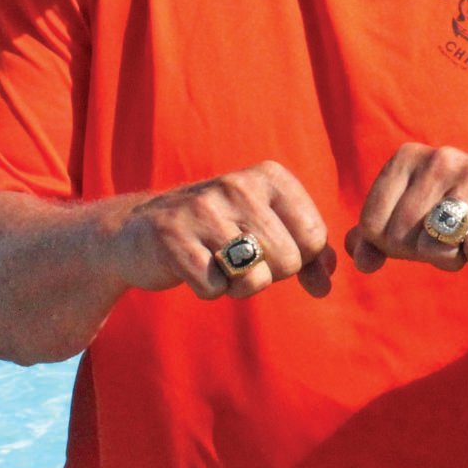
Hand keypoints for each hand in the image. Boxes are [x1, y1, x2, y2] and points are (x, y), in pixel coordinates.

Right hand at [113, 161, 335, 300]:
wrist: (142, 231)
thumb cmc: (219, 232)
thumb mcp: (269, 231)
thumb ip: (309, 255)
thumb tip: (325, 286)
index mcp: (269, 176)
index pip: (314, 237)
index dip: (298, 259)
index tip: (271, 250)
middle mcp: (238, 185)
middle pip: (288, 261)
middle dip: (268, 274)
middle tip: (239, 258)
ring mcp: (203, 210)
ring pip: (254, 278)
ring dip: (238, 285)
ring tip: (218, 262)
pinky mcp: (172, 239)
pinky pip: (215, 289)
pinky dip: (208, 290)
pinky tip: (193, 267)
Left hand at [346, 143, 467, 276]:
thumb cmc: (463, 216)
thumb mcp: (415, 223)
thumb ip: (376, 238)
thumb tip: (360, 259)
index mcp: (408, 158)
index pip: (371, 224)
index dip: (391, 247)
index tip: (417, 236)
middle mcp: (441, 158)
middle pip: (402, 238)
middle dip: (423, 255)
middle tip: (449, 242)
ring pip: (436, 245)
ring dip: (452, 259)